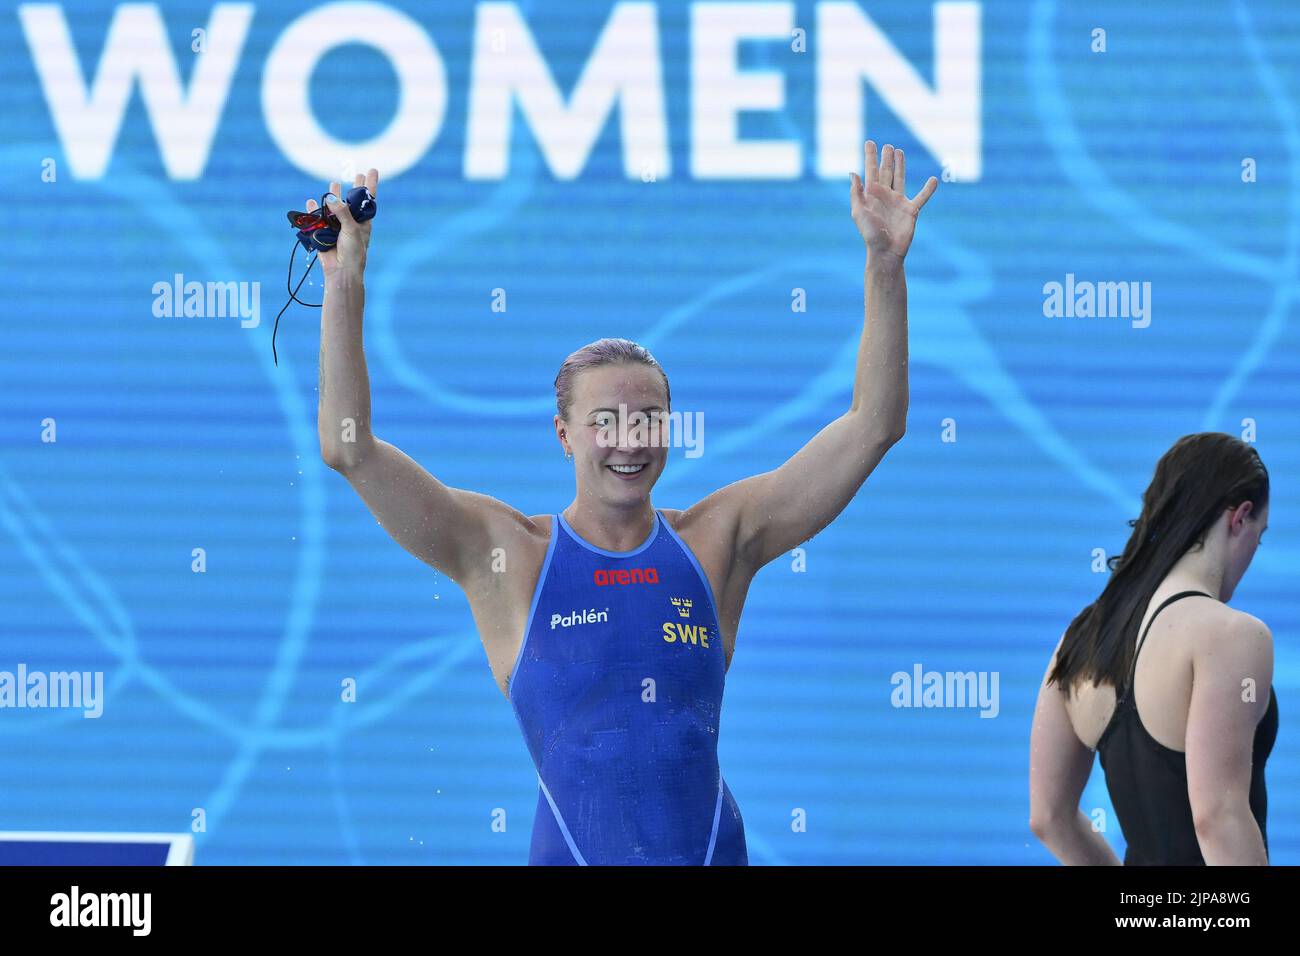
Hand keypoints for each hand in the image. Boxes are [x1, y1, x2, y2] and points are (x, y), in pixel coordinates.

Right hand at [304, 167, 379, 275]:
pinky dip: (313, 210)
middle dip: (354, 187)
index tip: (373, 170)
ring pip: (334, 207)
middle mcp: (351, 222)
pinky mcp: (324, 232)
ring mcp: (337, 226)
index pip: (368, 200)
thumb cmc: (353, 252)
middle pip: (352, 200)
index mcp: (363, 222)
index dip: (370, 185)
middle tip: (357, 174)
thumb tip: (331, 197)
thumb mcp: (352, 230)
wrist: (341, 271)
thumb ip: (342, 212)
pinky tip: (312, 202)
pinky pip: (317, 218)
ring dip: (333, 196)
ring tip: (334, 184)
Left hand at [850, 142, 936, 259]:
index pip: (871, 171)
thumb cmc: (870, 234)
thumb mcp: (859, 212)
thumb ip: (856, 193)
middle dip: (886, 158)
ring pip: (900, 179)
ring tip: (900, 152)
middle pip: (886, 172)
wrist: (886, 251)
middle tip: (887, 146)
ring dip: (900, 166)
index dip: (870, 157)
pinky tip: (933, 180)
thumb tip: (853, 173)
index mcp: (871, 195)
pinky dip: (928, 189)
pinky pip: (922, 197)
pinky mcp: (911, 210)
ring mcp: (898, 202)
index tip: (869, 142)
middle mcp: (885, 196)